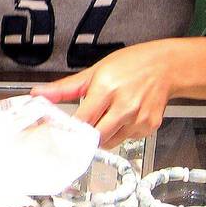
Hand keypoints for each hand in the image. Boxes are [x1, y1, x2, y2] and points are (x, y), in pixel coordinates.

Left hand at [29, 41, 179, 149]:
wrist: (166, 67)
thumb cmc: (131, 65)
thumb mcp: (95, 71)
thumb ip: (65, 87)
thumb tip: (40, 94)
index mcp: (106, 89)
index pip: (81, 120)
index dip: (69, 129)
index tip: (60, 132)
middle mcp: (124, 105)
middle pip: (95, 136)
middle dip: (86, 134)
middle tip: (84, 126)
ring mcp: (138, 118)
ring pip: (109, 141)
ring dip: (103, 133)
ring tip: (108, 114)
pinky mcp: (149, 127)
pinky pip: (126, 139)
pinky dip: (120, 132)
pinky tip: (123, 116)